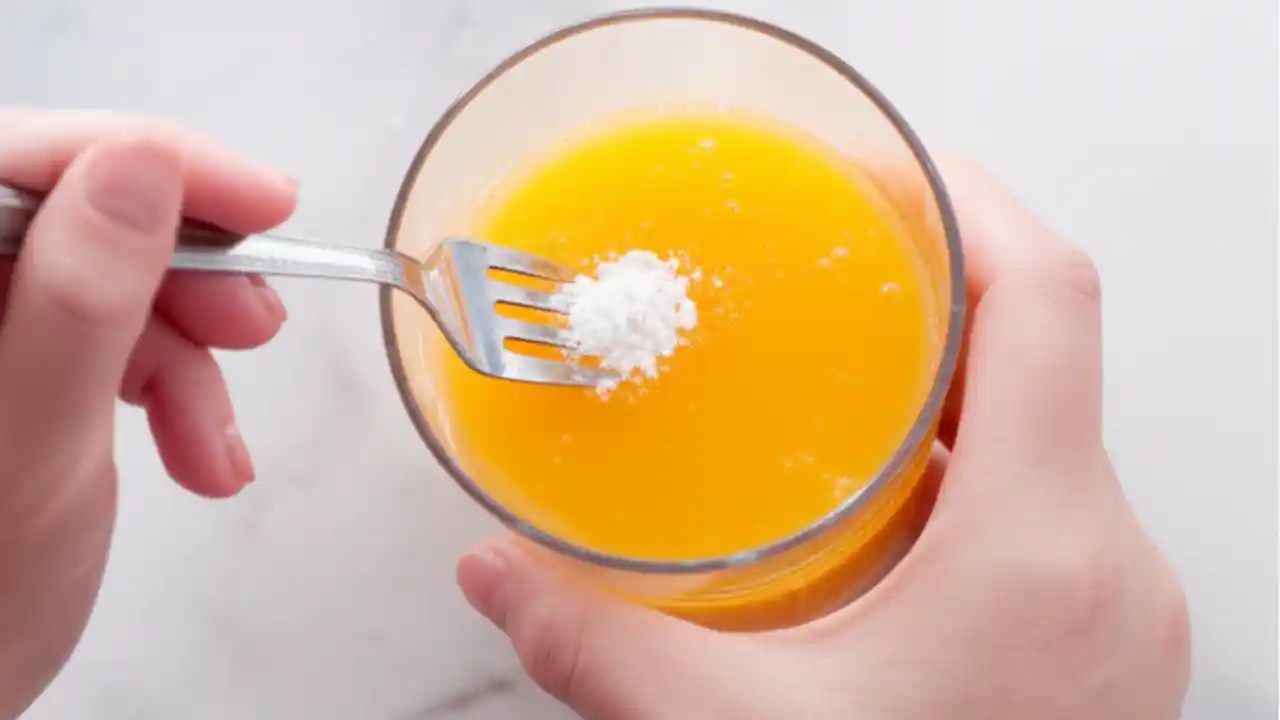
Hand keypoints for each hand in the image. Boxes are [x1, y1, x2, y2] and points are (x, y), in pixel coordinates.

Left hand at [0, 109, 294, 716]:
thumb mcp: (31, 451)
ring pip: (112, 283)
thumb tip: (138, 169)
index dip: (156, 164)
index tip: (262, 201)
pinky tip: (200, 452)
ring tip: (219, 439)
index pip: (33, 161)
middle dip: (186, 277)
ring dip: (192, 357)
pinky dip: (176, 392)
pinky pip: (113, 340)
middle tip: (254, 325)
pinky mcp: (17, 365)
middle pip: (81, 216)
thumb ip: (79, 300)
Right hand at [457, 160, 1190, 718]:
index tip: (893, 168)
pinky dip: (976, 456)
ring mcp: (1121, 604)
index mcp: (1041, 552)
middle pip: (1050, 349)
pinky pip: (1055, 495)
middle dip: (942, 280)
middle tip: (842, 253)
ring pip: (1055, 425)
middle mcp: (1110, 562)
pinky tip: (895, 481)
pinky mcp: (1104, 640)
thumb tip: (497, 575)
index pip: (1046, 302)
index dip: (970, 204)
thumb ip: (599, 650)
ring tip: (854, 354)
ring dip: (957, 377)